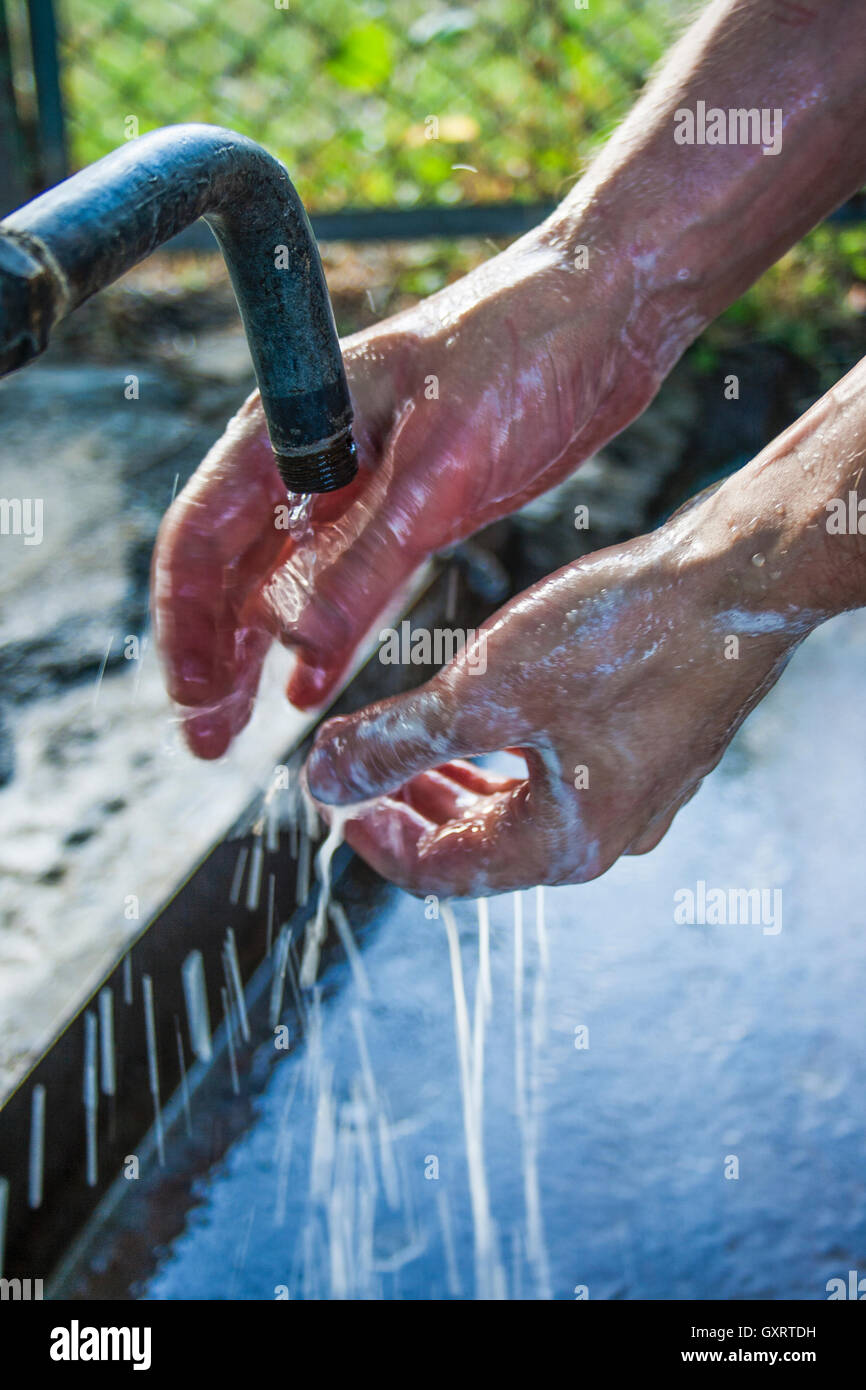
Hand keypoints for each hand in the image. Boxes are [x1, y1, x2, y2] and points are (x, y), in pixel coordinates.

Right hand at [151, 227, 659, 758]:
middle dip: (212, 654)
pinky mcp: (408, 506)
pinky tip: (310, 686)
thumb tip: (297, 644)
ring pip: (282, 583)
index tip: (191, 692)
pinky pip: (344, 583)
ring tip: (239, 728)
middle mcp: (310, 458)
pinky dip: (322, 637)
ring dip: (257, 655)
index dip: (186, 619)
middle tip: (206, 736)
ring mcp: (358, 484)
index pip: (202, 532)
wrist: (605, 314)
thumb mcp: (439, 464)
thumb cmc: (520, 350)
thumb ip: (367, 555)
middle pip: (232, 569)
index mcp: (292, 426)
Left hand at [305, 495, 826, 896]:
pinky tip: (488, 719)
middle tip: (361, 774)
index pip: (442, 873)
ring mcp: (636, 797)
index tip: (334, 800)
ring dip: (457, 783)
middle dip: (411, 809)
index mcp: (562, 845)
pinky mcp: (652, 751)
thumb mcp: (484, 694)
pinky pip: (560, 776)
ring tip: (413, 749)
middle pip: (481, 847)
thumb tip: (323, 783)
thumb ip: (397, 744)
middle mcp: (604, 837)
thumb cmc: (619, 638)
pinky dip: (506, 758)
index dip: (375, 840)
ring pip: (521, 810)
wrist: (737, 581)